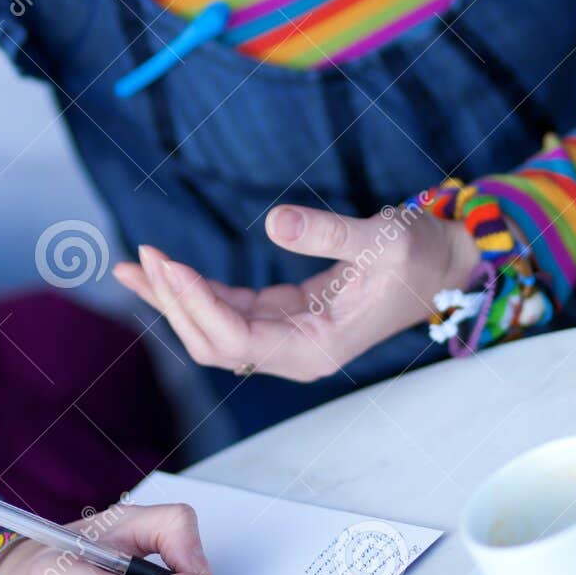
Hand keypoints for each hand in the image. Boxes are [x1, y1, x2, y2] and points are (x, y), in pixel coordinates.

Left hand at [112, 203, 480, 383]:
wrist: (443, 265)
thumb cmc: (419, 256)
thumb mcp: (383, 239)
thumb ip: (329, 232)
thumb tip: (275, 220)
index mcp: (315, 350)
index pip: (237, 340)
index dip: (197, 305)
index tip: (169, 265)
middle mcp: (294, 353)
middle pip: (213, 342)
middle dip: (175, 302)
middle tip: (143, 257)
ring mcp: (285, 338)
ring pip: (211, 329)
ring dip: (173, 299)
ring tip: (133, 266)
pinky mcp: (281, 316)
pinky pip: (225, 310)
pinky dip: (192, 290)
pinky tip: (161, 270)